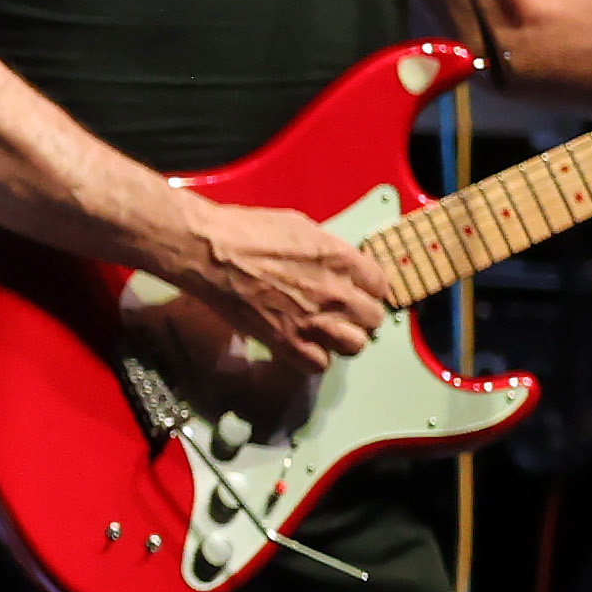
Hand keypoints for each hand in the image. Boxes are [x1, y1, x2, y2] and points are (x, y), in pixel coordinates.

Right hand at [166, 196, 392, 370]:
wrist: (209, 252)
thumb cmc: (246, 232)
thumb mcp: (300, 227)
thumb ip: (329, 251)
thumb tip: (338, 265)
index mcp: (340, 259)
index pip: (381, 285)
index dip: (369, 289)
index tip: (358, 291)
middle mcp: (335, 292)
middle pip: (374, 318)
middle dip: (360, 316)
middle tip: (343, 312)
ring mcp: (313, 320)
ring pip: (355, 345)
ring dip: (342, 339)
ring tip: (326, 332)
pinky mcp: (288, 342)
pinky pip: (319, 364)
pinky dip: (312, 358)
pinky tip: (301, 344)